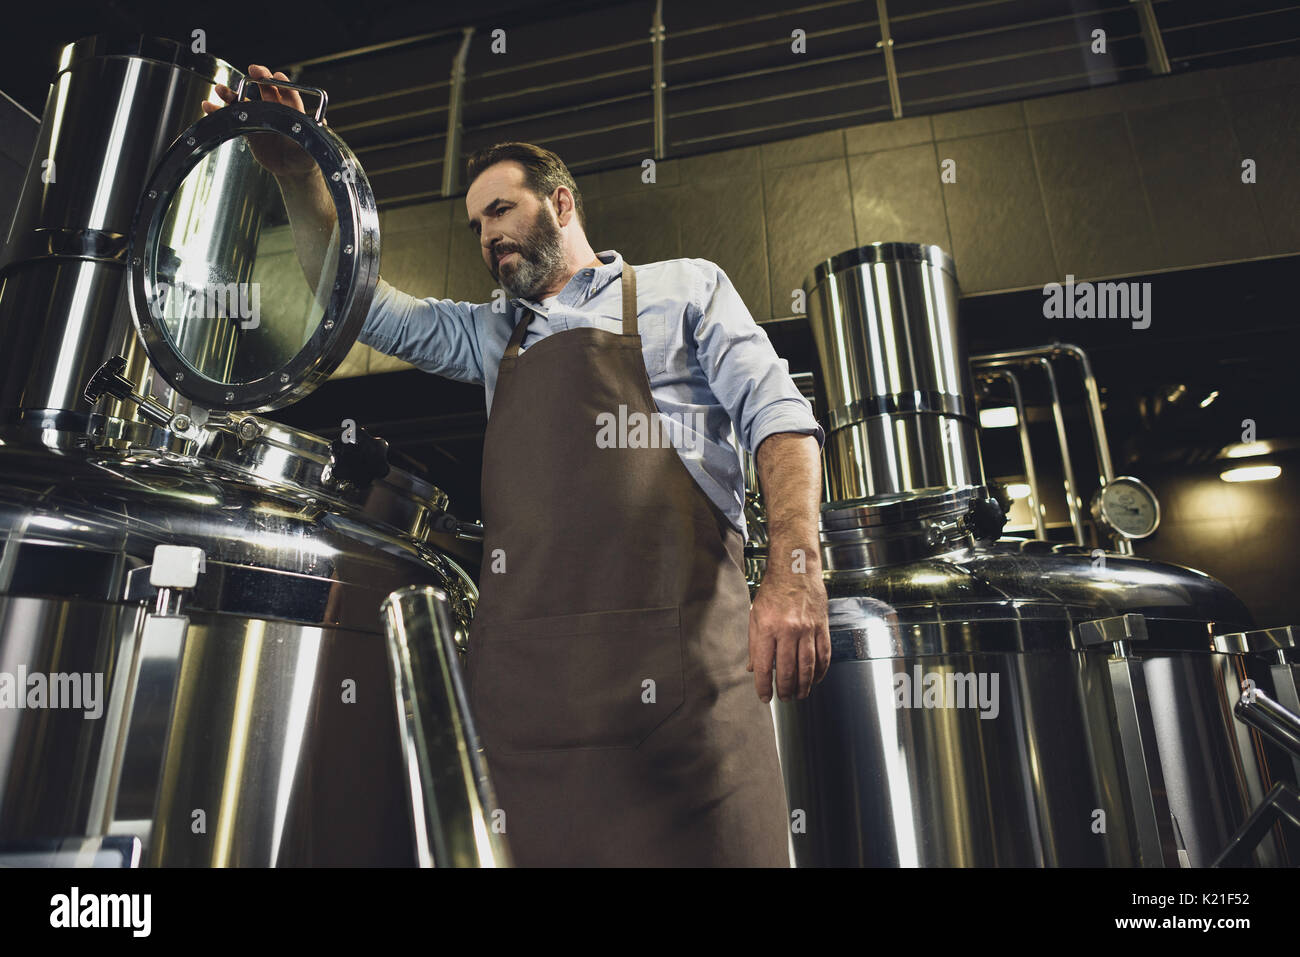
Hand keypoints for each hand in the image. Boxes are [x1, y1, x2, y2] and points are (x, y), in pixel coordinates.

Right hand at [202, 64, 316, 178]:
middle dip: (259, 76)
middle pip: (265, 87)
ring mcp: (259, 117)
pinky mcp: (247, 128)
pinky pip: (231, 117)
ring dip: (232, 93)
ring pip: (244, 100)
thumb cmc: (307, 156)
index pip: (287, 90)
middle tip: (252, 70)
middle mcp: (275, 109)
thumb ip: (315, 135)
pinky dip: (218, 111)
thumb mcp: (312, 146)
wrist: (293, 171)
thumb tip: (324, 123)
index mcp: (293, 110)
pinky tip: (208, 106)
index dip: (281, 82)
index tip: (275, 76)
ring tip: (221, 90)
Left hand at [747, 562, 829, 702]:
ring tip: (800, 694)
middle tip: (784, 698)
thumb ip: (754, 644)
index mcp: (768, 627)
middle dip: (785, 689)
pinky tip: (815, 679)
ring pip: (807, 666)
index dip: (764, 686)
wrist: (796, 569)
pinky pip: (823, 654)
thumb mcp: (755, 615)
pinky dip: (820, 671)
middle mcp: (788, 630)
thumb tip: (753, 669)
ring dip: (804, 685)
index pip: (764, 666)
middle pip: (788, 670)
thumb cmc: (773, 591)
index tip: (765, 697)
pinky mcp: (822, 626)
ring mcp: (808, 629)